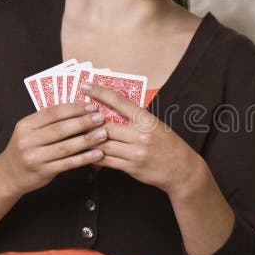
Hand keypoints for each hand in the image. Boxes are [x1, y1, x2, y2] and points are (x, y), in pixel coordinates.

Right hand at [1, 102, 107, 194]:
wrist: (10, 175)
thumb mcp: (30, 131)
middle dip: (83, 122)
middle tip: (100, 118)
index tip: (91, 106)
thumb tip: (79, 109)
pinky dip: (84, 158)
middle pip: (60, 129)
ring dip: (87, 140)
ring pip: (65, 147)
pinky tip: (98, 154)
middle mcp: (27, 140)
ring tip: (103, 134)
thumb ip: (49, 121)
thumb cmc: (27, 148)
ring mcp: (34, 157)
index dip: (73, 109)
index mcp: (25, 125)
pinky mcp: (43, 171)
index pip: (52, 113)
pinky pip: (68, 163)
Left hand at [81, 82, 196, 192]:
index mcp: (147, 120)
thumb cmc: (168, 144)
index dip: (100, 92)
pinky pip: (106, 160)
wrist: (182, 170)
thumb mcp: (156, 125)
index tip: (85, 85)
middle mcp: (141, 136)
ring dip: (87, 139)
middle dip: (87, 121)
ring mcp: (135, 153)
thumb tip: (110, 110)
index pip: (119, 101)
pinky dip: (93, 155)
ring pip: (103, 144)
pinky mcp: (131, 168)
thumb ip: (135, 119)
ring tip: (75, 133)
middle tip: (73, 115)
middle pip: (105, 125)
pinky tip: (85, 151)